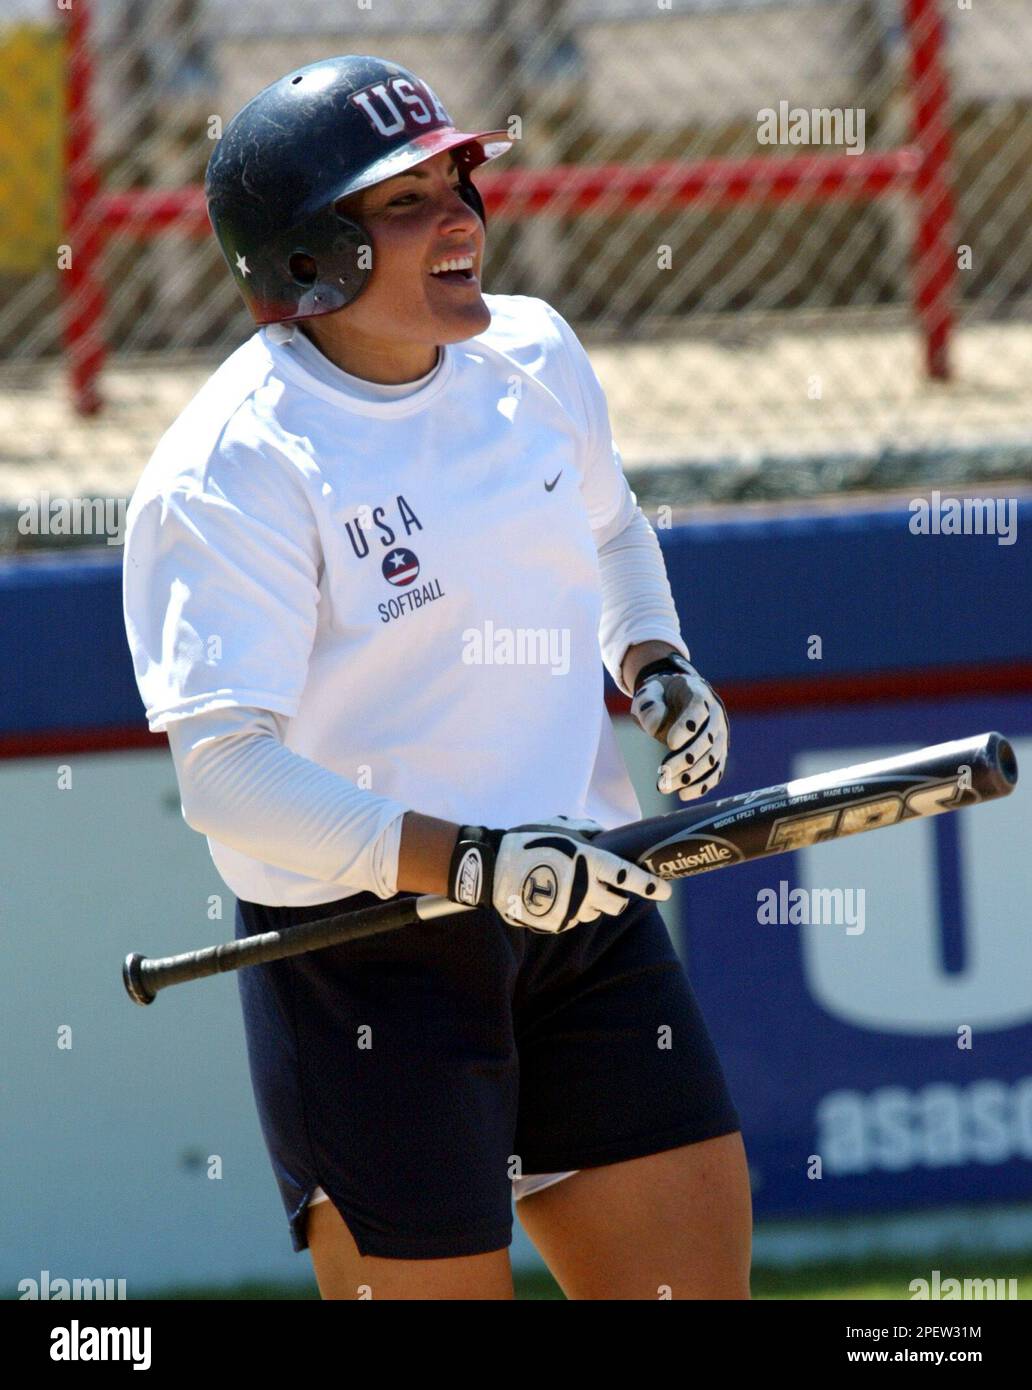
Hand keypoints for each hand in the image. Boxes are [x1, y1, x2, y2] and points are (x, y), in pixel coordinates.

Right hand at [447, 815, 669, 932]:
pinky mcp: (557, 922)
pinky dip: (573, 909)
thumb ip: (586, 831)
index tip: (666, 890)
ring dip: (594, 902)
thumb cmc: (527, 842)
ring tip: (574, 886)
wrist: (493, 869)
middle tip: (607, 885)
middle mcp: (586, 889)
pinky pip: (574, 918)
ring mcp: (571, 909)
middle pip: (618, 904)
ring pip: (596, 913)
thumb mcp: (558, 826)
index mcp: (590, 862)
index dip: (651, 886)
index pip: (629, 878)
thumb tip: (604, 833)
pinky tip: (557, 894)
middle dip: (618, 896)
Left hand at [629, 653, 729, 800]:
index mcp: (698, 694)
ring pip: (713, 758)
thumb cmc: (659, 697)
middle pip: (707, 739)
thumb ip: (649, 706)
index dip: (687, 727)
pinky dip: (703, 785)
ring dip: (692, 775)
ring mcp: (719, 736)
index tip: (670, 743)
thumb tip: (655, 727)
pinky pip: (716, 772)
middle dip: (686, 758)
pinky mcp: (718, 753)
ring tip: (667, 786)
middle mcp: (715, 715)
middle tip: (664, 771)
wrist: (675, 701)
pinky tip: (684, 794)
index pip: (698, 709)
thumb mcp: (648, 694)